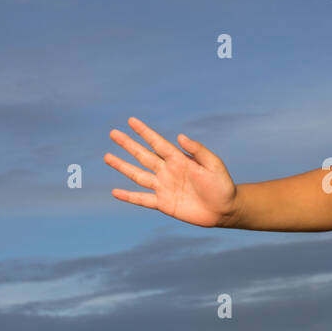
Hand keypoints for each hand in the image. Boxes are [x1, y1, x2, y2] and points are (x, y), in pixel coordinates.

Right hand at [104, 117, 236, 227]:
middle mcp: (168, 171)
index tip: (131, 121)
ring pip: (138, 175)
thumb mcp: (213, 164)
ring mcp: (164, 187)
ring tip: (107, 157)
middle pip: (143, 155)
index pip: (157, 143)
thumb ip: (197, 150)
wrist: (224, 209)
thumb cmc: (222, 185)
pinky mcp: (163, 204)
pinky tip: (115, 192)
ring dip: (122, 166)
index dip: (144, 132)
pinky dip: (128, 196)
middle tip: (113, 133)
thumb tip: (180, 136)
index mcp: (179, 159)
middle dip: (128, 145)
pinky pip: (142, 199)